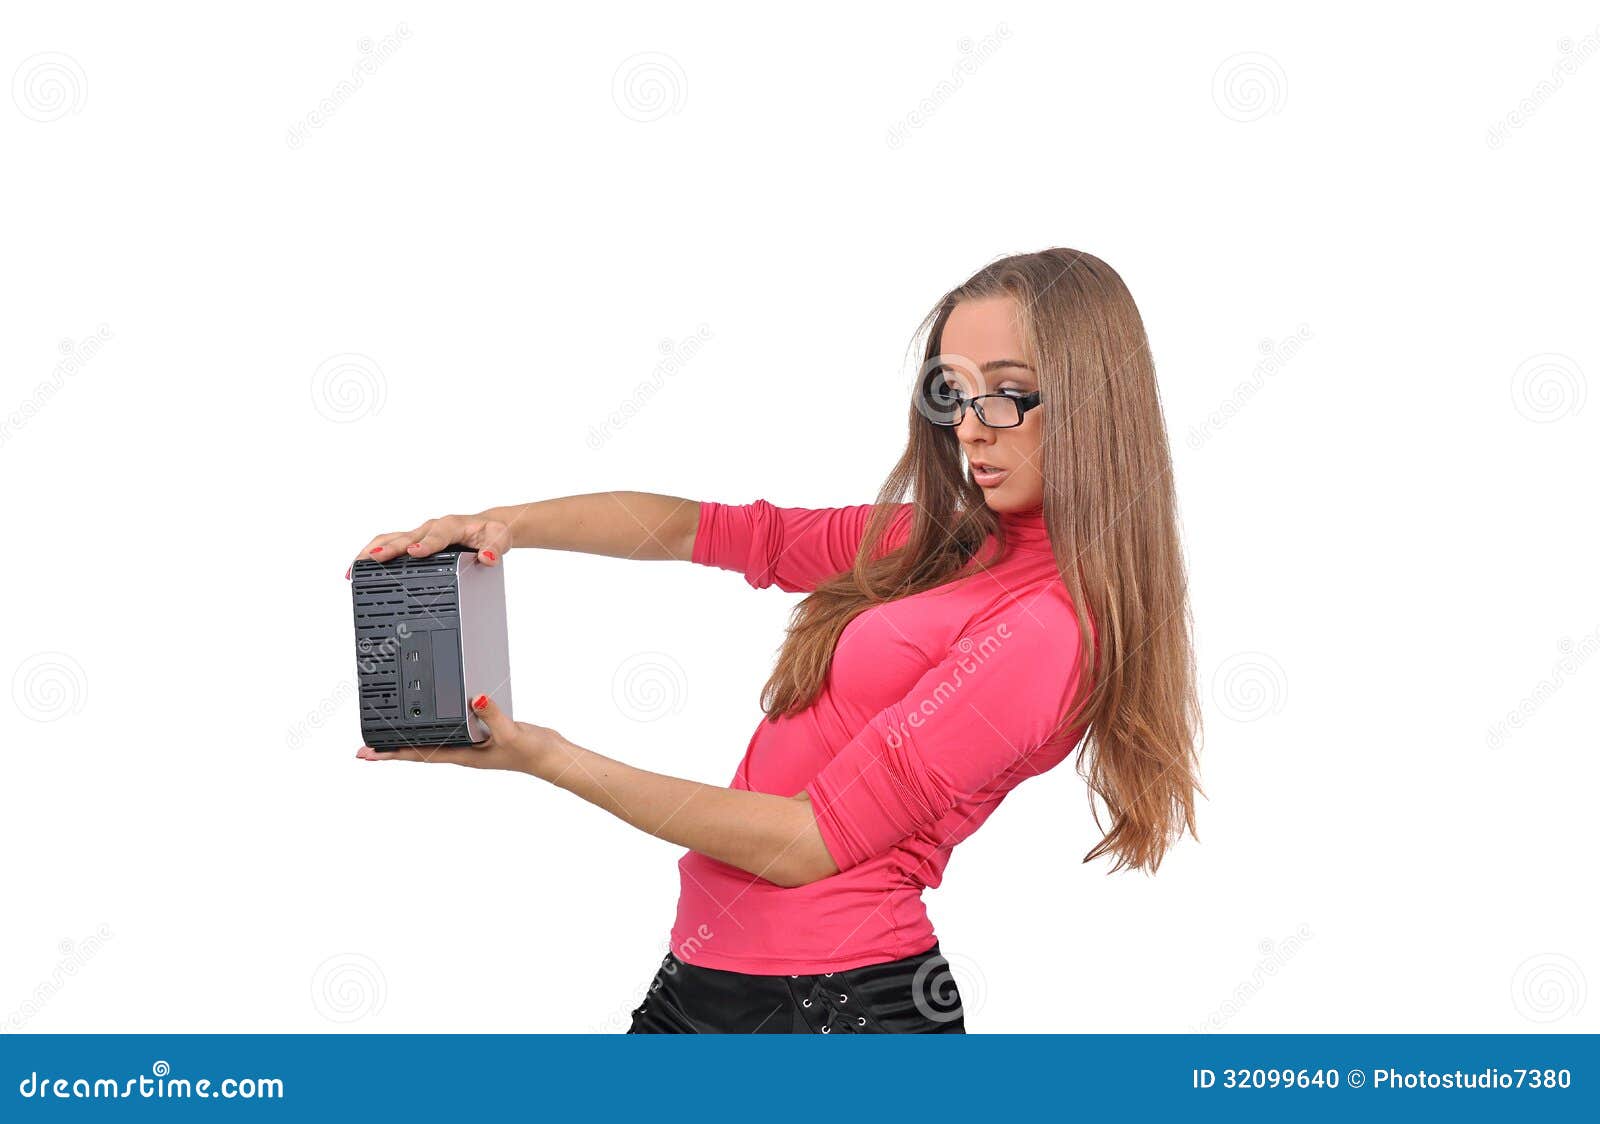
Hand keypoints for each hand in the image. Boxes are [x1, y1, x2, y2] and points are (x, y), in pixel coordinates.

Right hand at [352, 514, 510, 570]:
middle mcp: (432, 527)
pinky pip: (390, 543)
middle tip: (374, 559)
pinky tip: (358, 568)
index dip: (426, 544)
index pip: (437, 535)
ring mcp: (420, 533)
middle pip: (406, 536)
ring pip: (391, 538)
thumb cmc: (492, 532)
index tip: (415, 552)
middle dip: (390, 548)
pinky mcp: (413, 539)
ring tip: (355, 567)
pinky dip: (373, 553)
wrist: (487, 526)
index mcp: (452, 525)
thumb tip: (487, 558)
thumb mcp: (500, 540)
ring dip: (373, 551)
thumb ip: (494, 549)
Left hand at [355, 693, 562, 774]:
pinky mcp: (481, 734)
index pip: (419, 754)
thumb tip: (476, 699)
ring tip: (388, 736)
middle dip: (391, 749)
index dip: (392, 754)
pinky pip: (449, 730)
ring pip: (432, 741)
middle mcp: (463, 751)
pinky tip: (431, 719)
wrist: (552, 757)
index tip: (367, 754)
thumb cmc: (533, 752)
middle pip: (418, 750)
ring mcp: (471, 744)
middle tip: (365, 748)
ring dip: (409, 738)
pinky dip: (434, 725)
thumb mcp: (512, 733)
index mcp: (464, 755)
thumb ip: (494, 716)